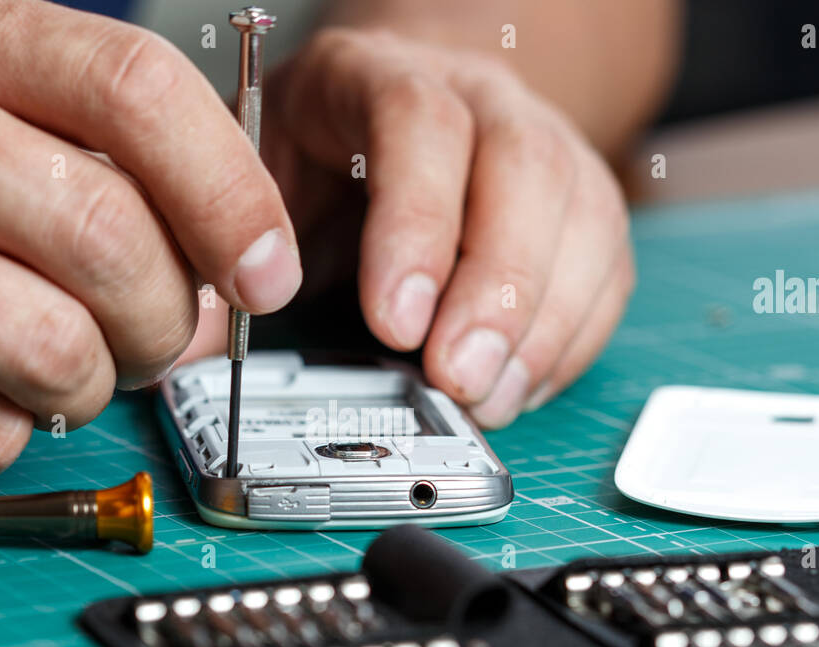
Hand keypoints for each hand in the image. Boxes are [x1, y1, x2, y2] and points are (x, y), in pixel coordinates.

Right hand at [0, 0, 301, 485]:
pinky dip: (0, 438)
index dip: (231, 192)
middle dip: (162, 323)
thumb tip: (244, 270)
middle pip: (111, 238)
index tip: (267, 269)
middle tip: (144, 339)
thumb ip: (113, 172)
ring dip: (84, 389)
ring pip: (61, 351)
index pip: (135, 88)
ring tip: (37, 364)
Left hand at [185, 27, 633, 428]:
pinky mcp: (583, 204)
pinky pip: (607, 268)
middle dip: (497, 290)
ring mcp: (544, 144)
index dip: (416, 225)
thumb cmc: (318, 159)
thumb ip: (239, 239)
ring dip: (542, 326)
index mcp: (381, 75)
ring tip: (488, 398)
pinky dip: (571, 338)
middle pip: (524, 170)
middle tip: (457, 380)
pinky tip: (521, 384)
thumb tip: (211, 339)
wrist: (399, 113)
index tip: (396, 323)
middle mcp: (480, 98)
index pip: (420, 124)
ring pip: (582, 218)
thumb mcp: (258, 177)